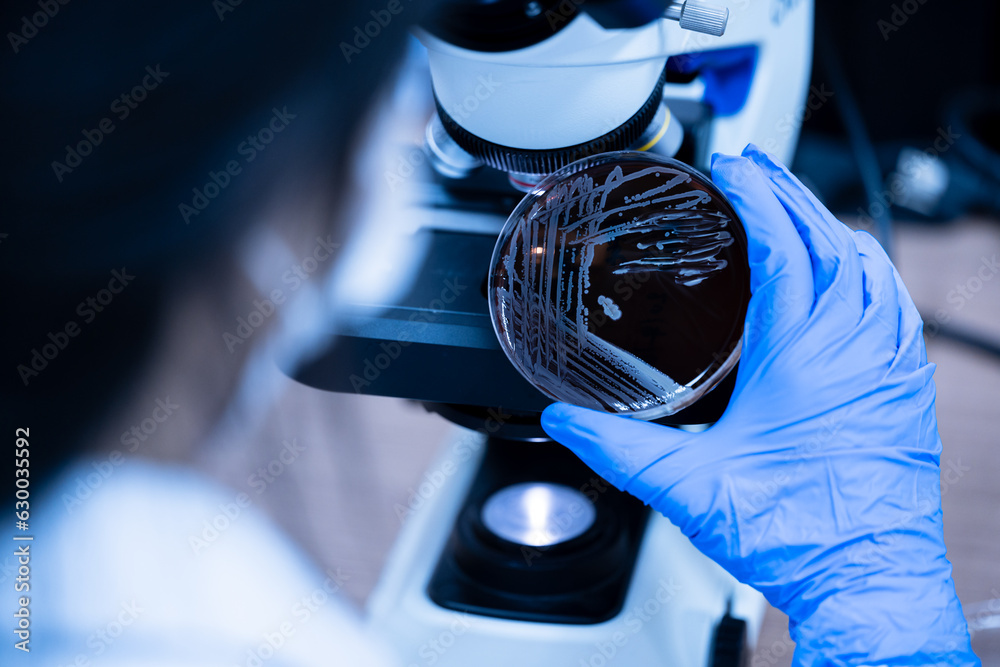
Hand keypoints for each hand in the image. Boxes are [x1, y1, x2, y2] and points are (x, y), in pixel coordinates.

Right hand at [541, 145, 978, 665]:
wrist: (867, 581)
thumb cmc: (796, 533)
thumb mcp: (686, 485)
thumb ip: (615, 447)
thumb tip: (563, 421)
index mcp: (806, 352)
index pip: (788, 242)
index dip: (758, 195)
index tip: (733, 166)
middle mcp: (858, 346)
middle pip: (831, 238)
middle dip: (790, 193)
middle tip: (755, 168)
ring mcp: (890, 364)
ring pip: (869, 266)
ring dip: (829, 226)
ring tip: (793, 208)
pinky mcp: (904, 388)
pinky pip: (893, 303)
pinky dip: (865, 270)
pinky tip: (850, 276)